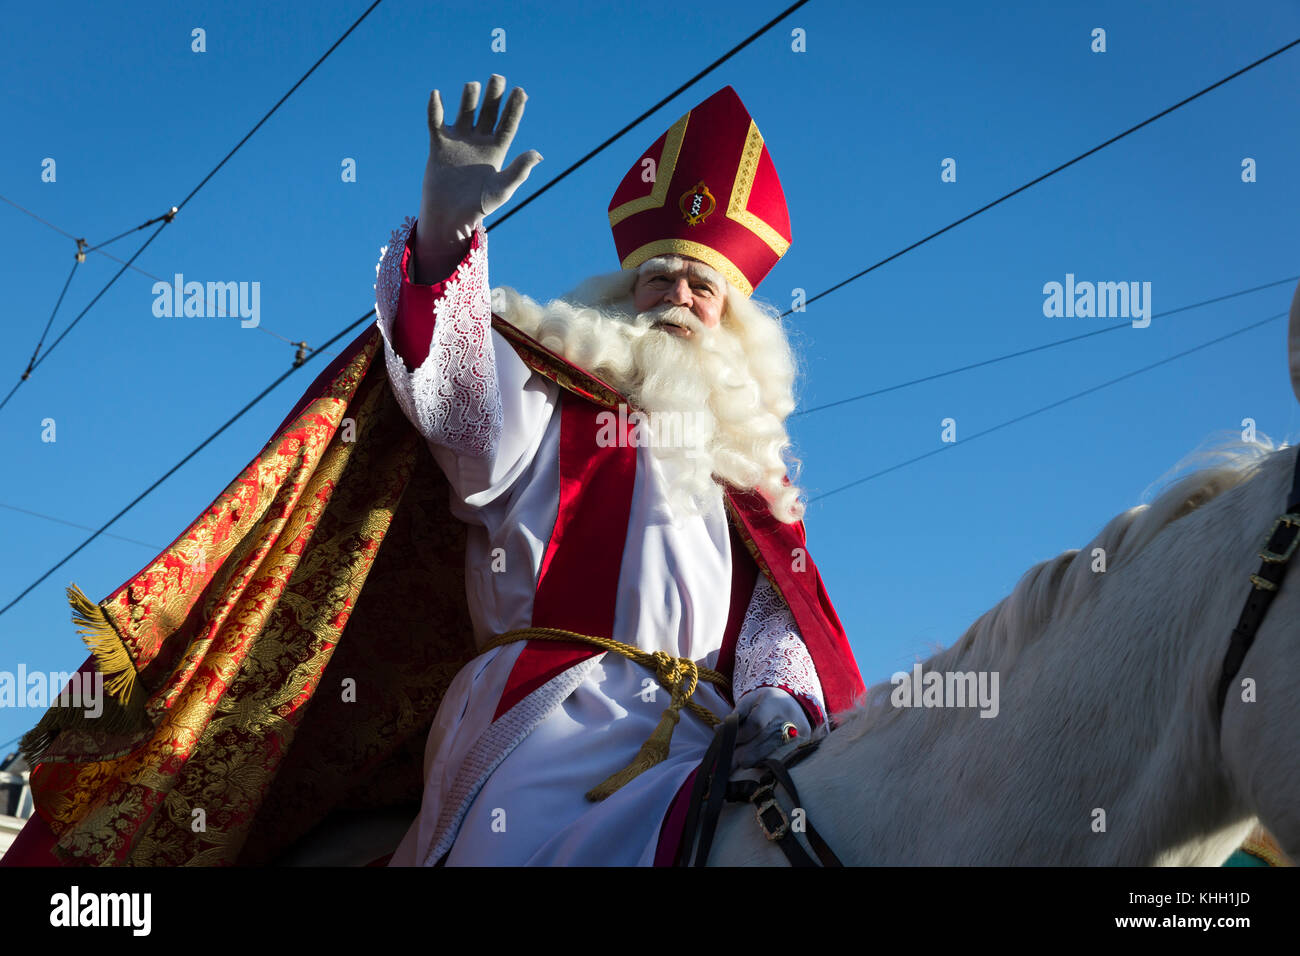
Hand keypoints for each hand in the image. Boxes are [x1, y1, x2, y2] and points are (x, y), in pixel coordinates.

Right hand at [415, 75, 542, 281]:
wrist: (449, 217)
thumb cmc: (478, 208)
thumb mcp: (501, 190)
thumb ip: (518, 171)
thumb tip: (538, 154)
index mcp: (497, 151)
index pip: (508, 124)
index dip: (515, 108)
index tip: (521, 91)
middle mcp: (480, 142)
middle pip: (489, 112)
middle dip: (494, 95)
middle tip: (498, 77)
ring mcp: (459, 141)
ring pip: (466, 112)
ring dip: (469, 98)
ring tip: (473, 86)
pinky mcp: (439, 144)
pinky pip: (436, 122)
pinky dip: (435, 108)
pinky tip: (437, 95)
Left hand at [732, 686, 810, 768]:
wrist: (792, 702)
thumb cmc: (765, 703)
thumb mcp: (749, 701)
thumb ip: (734, 716)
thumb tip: (719, 731)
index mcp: (774, 703)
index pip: (756, 724)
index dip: (740, 736)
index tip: (727, 742)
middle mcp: (789, 719)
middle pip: (762, 744)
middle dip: (740, 755)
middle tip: (727, 764)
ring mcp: (799, 735)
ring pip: (770, 757)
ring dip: (752, 761)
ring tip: (739, 763)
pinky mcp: (803, 746)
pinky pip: (780, 761)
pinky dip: (766, 764)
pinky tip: (757, 762)